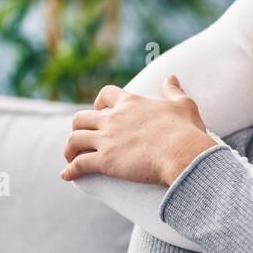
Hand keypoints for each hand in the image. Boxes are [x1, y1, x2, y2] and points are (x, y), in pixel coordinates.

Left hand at [60, 75, 216, 185]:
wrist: (182, 154)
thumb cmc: (185, 131)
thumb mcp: (183, 105)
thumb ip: (173, 90)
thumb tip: (172, 77)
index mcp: (130, 103)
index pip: (105, 95)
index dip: (99, 103)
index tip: (99, 111)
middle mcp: (113, 119)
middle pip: (81, 118)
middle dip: (78, 128)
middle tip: (81, 138)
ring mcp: (107, 140)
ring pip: (74, 140)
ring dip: (69, 149)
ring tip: (70, 158)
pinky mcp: (105, 161)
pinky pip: (79, 164)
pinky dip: (70, 170)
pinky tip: (66, 175)